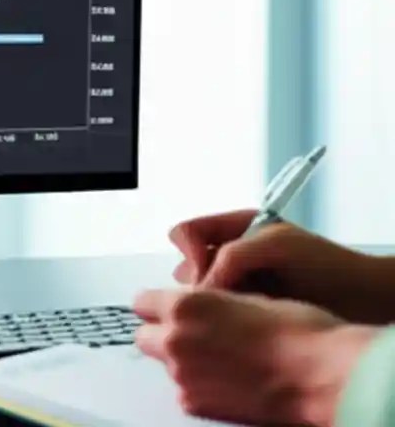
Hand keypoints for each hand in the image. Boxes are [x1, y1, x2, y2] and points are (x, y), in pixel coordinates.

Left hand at [134, 288, 376, 425]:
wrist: (322, 375)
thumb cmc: (296, 328)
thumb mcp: (247, 296)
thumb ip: (209, 301)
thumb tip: (197, 304)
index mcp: (185, 305)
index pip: (142, 302)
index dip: (159, 305)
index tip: (174, 310)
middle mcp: (175, 340)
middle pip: (144, 337)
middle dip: (163, 334)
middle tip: (195, 337)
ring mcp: (182, 376)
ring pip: (166, 365)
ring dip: (183, 361)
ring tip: (222, 362)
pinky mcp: (195, 405)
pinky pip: (184, 392)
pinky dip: (199, 388)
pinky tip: (230, 384)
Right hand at [169, 211, 394, 322]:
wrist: (366, 303)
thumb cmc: (329, 267)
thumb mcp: (276, 246)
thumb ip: (231, 256)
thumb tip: (198, 288)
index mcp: (237, 228)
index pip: (186, 233)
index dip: (191, 252)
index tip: (208, 274)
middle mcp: (233, 254)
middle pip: (186, 264)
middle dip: (200, 282)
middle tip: (227, 296)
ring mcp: (239, 284)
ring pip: (200, 294)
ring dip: (214, 303)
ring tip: (243, 311)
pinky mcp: (247, 311)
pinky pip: (218, 314)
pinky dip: (225, 319)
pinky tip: (247, 324)